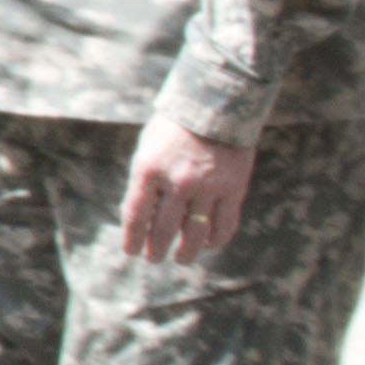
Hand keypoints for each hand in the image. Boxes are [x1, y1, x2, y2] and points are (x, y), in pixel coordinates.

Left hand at [117, 119, 254, 264]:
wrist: (216, 105)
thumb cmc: (173, 129)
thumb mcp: (147, 151)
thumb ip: (144, 184)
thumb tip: (140, 220)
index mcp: (149, 171)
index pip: (136, 217)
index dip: (132, 239)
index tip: (131, 251)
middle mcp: (177, 182)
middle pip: (164, 231)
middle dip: (156, 250)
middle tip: (154, 258)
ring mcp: (207, 187)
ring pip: (195, 235)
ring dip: (186, 253)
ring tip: (181, 258)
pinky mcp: (233, 189)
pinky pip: (224, 226)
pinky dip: (214, 240)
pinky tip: (208, 243)